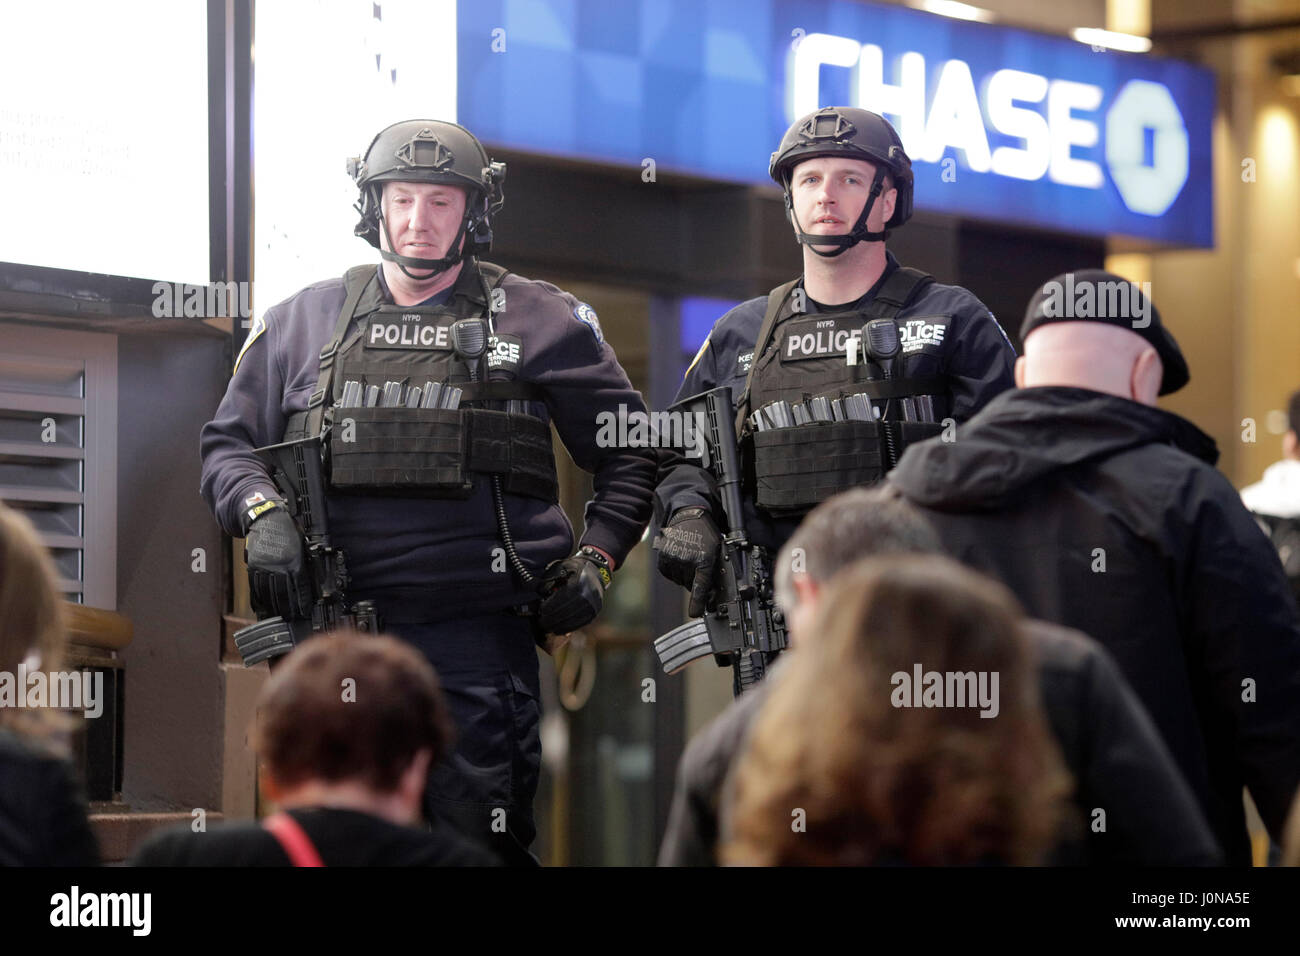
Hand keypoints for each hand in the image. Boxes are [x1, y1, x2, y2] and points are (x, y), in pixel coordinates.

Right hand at [244, 503, 312, 618]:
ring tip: (278, 617)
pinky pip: (255, 586)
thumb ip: (304, 562)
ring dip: (274, 607)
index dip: (302, 601)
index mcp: (295, 561)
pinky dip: (258, 598)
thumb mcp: (302, 545)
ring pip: (269, 592)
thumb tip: (311, 580)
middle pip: (284, 593)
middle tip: (292, 619)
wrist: (266, 518)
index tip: (304, 612)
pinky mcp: (254, 566)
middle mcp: (280, 566)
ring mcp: (265, 567)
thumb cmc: (288, 531)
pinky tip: (261, 607)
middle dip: (288, 609)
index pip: (300, 587)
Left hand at [537, 549, 609, 634]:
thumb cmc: (573, 569)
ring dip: (557, 626)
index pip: (559, 601)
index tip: (540, 611)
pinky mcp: (594, 613)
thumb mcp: (559, 568)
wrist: (594, 571)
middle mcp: (587, 596)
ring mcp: (592, 606)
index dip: (547, 608)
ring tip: (548, 626)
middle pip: (564, 613)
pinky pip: (578, 624)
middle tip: (541, 622)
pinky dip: (567, 628)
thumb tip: (540, 595)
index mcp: (578, 583)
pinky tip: (558, 628)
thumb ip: (549, 581)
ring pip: (571, 621)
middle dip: (550, 620)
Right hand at [654, 507, 720, 616]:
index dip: (698, 602)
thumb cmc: (706, 536)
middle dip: (695, 581)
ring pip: (679, 580)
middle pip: (690, 585)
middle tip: (698, 566)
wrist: (689, 516)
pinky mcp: (663, 557)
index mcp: (704, 559)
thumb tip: (712, 597)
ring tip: (689, 558)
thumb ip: (714, 573)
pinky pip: (669, 574)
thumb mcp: (716, 552)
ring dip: (684, 575)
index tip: (695, 613)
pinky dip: (674, 571)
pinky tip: (679, 559)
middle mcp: (687, 560)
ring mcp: (673, 558)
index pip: (700, 586)